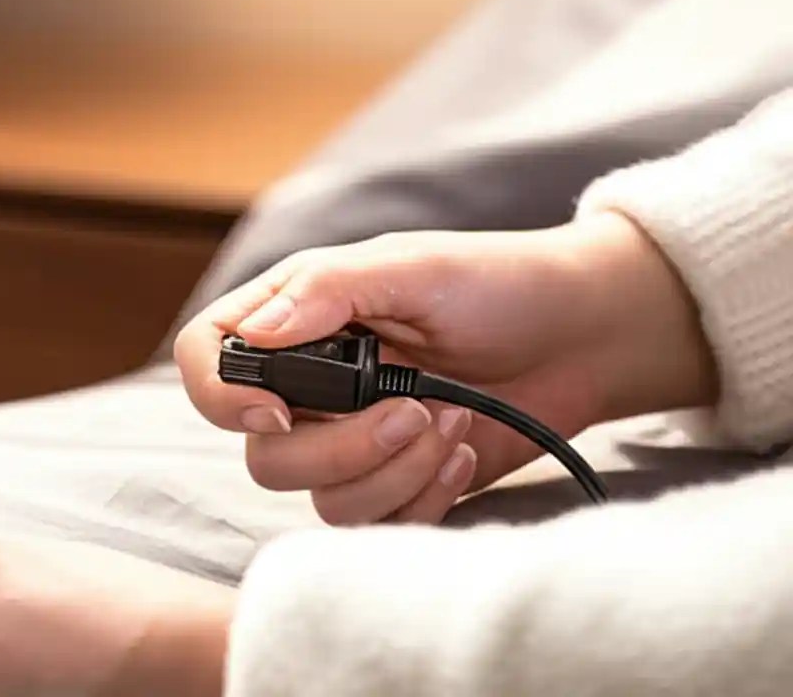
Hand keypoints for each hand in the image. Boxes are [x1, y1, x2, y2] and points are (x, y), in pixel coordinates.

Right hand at [175, 211, 715, 523]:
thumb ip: (326, 291)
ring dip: (394, 470)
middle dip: (342, 447)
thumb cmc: (499, 283)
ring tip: (453, 420)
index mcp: (295, 321)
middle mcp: (310, 387)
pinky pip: (378, 525)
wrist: (585, 336)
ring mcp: (351, 441)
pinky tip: (462, 451)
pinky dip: (424, 497)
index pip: (209, 362)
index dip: (221, 397)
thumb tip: (254, 333)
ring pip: (321, 500)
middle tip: (413, 408)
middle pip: (265, 454)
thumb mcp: (412, 268)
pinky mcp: (396, 484)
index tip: (277, 410)